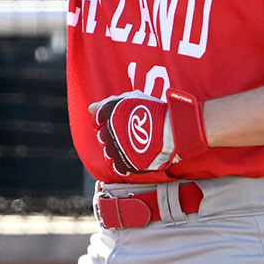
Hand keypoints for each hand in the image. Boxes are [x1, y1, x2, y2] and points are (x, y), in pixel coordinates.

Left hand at [89, 90, 207, 175]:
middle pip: (102, 136)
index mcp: (109, 115)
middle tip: (130, 131)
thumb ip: (109, 102)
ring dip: (118, 148)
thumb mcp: (132, 98)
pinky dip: (124, 162)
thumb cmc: (154, 111)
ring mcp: (116, 148)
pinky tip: (135, 155)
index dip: (108, 120)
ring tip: (134, 143)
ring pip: (109, 151)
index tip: (121, 120)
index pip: (97, 120)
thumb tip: (90, 108)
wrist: (172, 130)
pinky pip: (117, 165)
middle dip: (113, 134)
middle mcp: (109, 132)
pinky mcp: (124, 163)